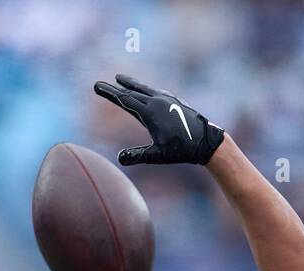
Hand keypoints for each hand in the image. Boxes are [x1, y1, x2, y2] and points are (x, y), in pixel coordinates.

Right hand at [93, 74, 223, 165]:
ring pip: (144, 89)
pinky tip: (147, 91)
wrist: (206, 141)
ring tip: (120, 78)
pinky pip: (156, 92)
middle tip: (101, 84)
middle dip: (116, 88)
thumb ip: (138, 155)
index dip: (110, 93)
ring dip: (131, 84)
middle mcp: (157, 102)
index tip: (97, 86)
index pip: (125, 100)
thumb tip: (120, 159)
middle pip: (132, 92)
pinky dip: (147, 90)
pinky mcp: (175, 101)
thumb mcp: (158, 155)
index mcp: (150, 112)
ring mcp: (167, 99)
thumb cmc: (182, 150)